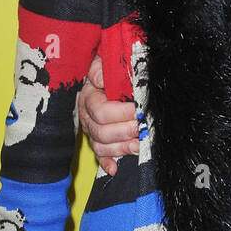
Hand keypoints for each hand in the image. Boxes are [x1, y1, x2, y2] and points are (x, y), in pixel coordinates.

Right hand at [78, 53, 138, 174]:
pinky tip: (115, 169)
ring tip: (139, 145)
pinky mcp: (97, 141)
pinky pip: (99, 156)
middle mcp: (86, 116)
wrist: (107, 75)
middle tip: (143, 128)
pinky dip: (107, 163)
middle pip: (101, 132)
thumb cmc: (110, 69)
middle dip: (125, 131)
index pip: (101, 111)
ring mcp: (91, 130)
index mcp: (88, 97)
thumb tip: (101, 80)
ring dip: (121, 148)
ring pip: (101, 146)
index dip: (121, 113)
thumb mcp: (104, 61)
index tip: (139, 109)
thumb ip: (100, 67)